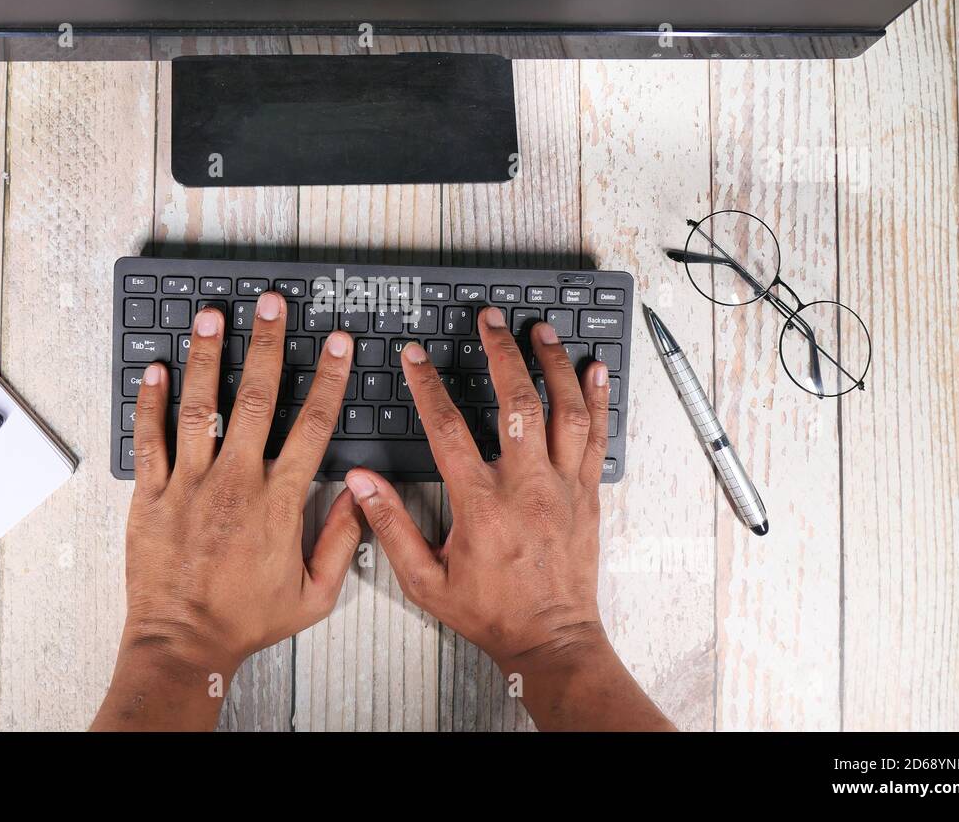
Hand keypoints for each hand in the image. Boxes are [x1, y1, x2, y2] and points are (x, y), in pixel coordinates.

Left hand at [92, 291, 361, 730]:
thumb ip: (341, 541)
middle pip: (257, 399)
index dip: (328, 379)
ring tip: (212, 316)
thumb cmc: (246, 620)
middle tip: (269, 304)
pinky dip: (150, 402)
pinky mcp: (151, 494)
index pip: (311, 425)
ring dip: (208, 357)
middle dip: (267, 344)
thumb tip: (361, 495)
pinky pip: (150, 439)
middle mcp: (235, 481)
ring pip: (201, 407)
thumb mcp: (315, 593)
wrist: (183, 643)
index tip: (336, 344)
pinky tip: (156, 369)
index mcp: (279, 500)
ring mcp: (189, 484)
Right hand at [346, 307, 673, 730]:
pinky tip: (595, 369)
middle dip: (502, 353)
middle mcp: (527, 487)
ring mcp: (563, 487)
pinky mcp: (587, 493)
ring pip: (565, 411)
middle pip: (517, 403)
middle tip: (490, 320)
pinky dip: (598, 399)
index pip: (448, 429)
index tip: (415, 357)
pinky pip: (597, 437)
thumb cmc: (490, 612)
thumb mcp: (424, 580)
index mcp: (481, 505)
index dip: (428, 387)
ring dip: (554, 365)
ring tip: (541, 330)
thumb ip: (391, 527)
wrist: (550, 638)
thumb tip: (360, 484)